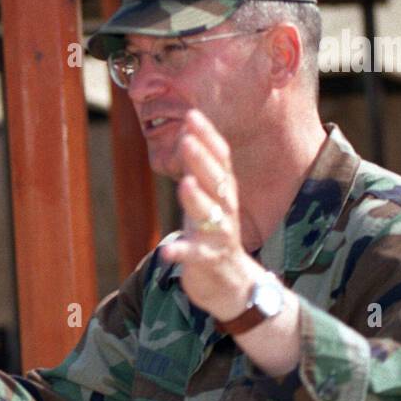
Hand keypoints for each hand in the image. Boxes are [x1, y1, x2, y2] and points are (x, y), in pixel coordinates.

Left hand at [159, 110, 259, 321]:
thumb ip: (199, 170)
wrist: (233, 285)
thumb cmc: (215, 235)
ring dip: (198, 200)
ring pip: (211, 216)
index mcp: (224, 193)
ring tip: (185, 184)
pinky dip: (181, 252)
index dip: (208, 137)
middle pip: (217, 182)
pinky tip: (166, 249)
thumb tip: (187, 132)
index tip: (192, 115)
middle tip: (187, 139)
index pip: (220, 160)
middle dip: (202, 161)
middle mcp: (226, 211)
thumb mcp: (208, 200)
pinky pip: (195, 256)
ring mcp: (219, 236)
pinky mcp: (209, 262)